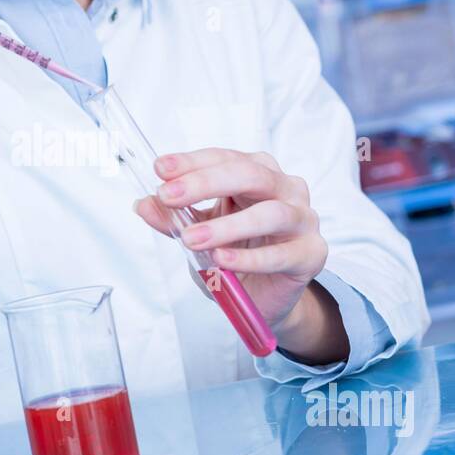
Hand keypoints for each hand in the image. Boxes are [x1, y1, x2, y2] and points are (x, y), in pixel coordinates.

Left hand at [133, 146, 342, 352]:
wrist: (264, 296)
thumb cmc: (236, 254)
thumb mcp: (199, 233)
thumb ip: (174, 219)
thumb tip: (143, 203)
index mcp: (259, 174)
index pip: (226, 158)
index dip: (193, 162)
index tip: (160, 169)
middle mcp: (285, 189)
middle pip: (250, 175)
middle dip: (205, 183)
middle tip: (170, 195)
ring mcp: (303, 220)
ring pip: (270, 214)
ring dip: (227, 226)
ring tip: (191, 238)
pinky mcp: (312, 254)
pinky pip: (281, 254)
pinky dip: (249, 258)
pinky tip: (222, 261)